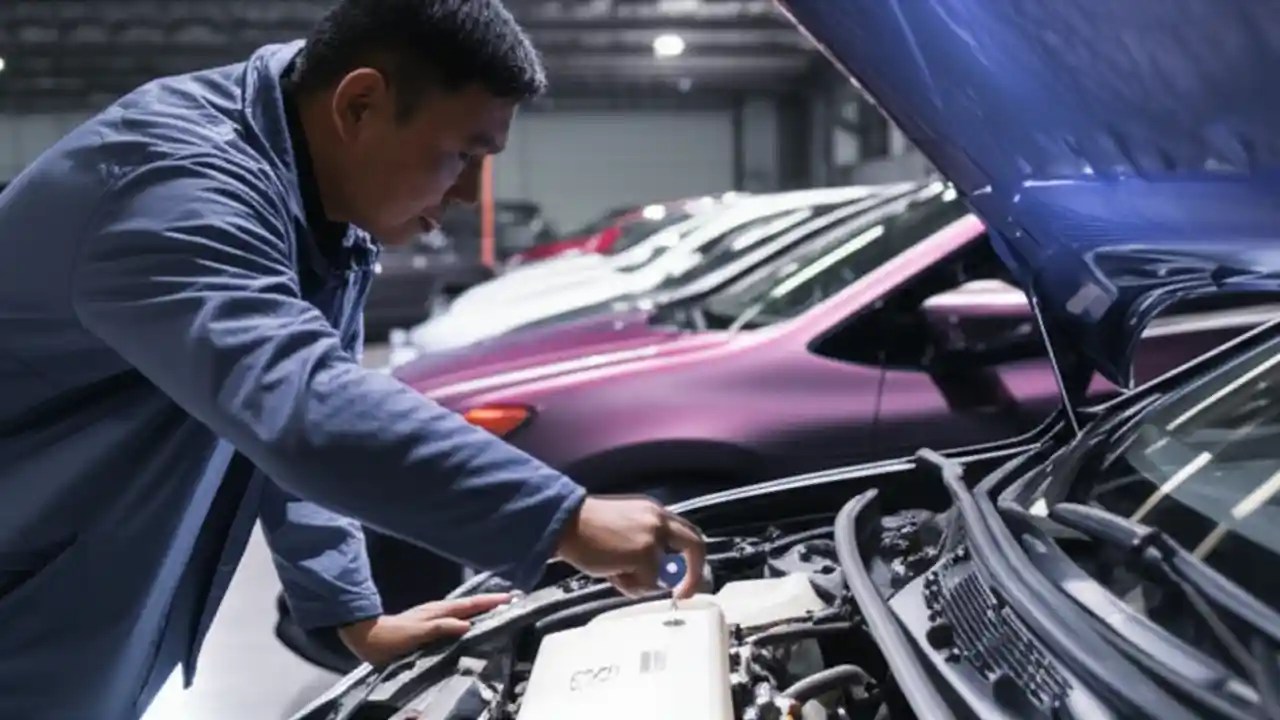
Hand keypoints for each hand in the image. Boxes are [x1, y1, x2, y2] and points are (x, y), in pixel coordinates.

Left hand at [337, 593, 510, 666]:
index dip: (490, 601)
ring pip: (463, 609)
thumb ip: (440, 628)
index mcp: (439, 611)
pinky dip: (469, 615)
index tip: (510, 597)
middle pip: (470, 604)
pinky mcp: (429, 623)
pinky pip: (456, 616)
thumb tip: (467, 623)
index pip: (470, 605)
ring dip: (481, 607)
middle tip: (511, 599)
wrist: (367, 638)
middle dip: (490, 601)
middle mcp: (438, 610)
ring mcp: (433, 616)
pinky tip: (471, 620)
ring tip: (498, 607)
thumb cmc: (391, 639)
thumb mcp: (416, 634)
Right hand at [555, 495, 706, 598]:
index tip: (683, 577)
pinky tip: (611, 574)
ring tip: (615, 574)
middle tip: (683, 594)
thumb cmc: (586, 530)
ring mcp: (653, 536)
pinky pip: (647, 582)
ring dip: (641, 582)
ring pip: (662, 572)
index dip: (690, 557)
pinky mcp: (644, 553)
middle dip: (693, 574)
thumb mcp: (623, 529)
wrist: (566, 523)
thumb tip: (658, 575)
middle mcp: (658, 520)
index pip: (686, 532)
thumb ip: (645, 545)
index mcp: (653, 512)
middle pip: (694, 546)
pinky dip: (630, 585)